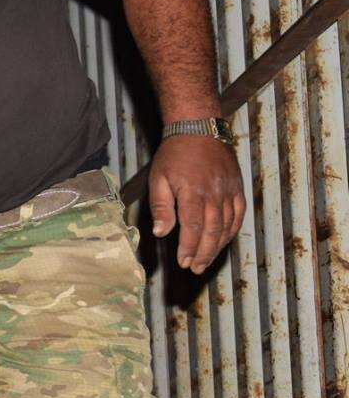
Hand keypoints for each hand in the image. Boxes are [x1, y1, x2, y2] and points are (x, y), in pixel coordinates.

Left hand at [146, 135, 244, 273]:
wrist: (199, 129)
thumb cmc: (174, 155)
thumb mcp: (159, 179)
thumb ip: (161, 207)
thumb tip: (161, 234)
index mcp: (193, 193)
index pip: (193, 228)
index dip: (189, 248)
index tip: (183, 262)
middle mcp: (215, 194)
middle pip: (212, 231)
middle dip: (204, 253)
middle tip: (195, 269)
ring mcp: (229, 191)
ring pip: (227, 226)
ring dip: (217, 246)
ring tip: (206, 261)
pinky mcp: (238, 187)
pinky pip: (239, 214)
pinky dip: (232, 231)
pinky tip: (223, 241)